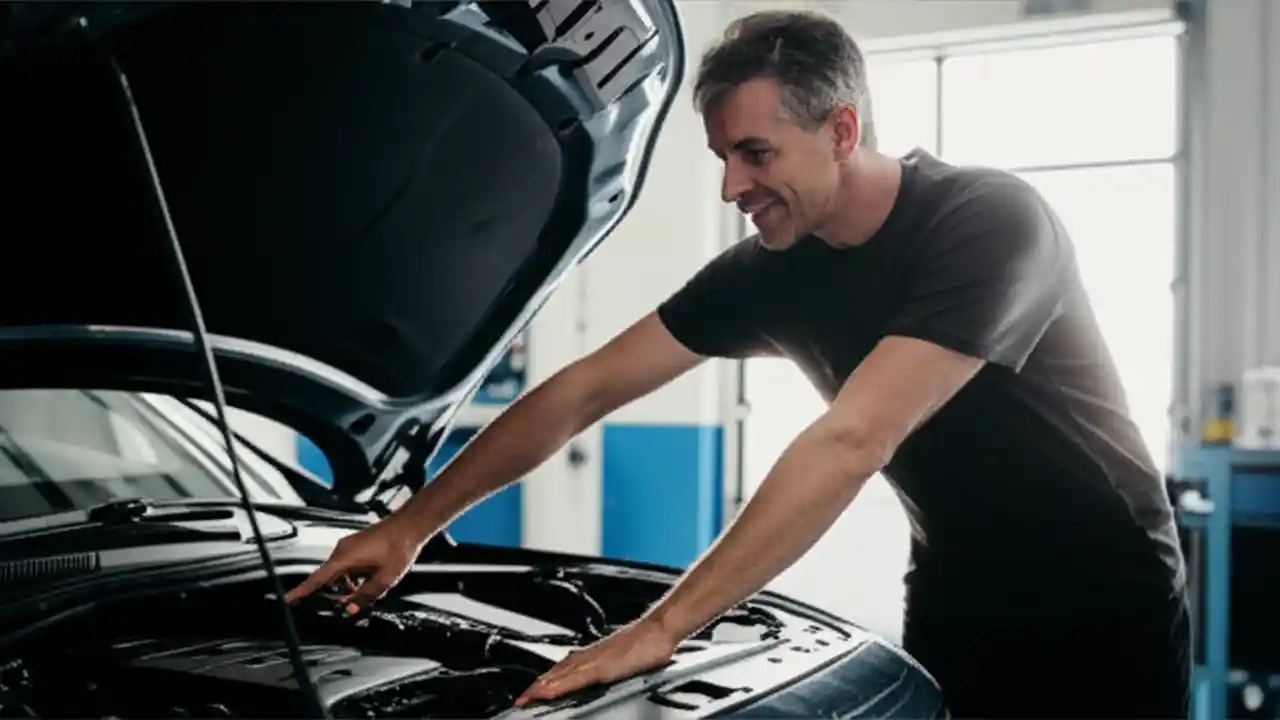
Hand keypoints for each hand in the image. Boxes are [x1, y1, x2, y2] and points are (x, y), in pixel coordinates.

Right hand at [283, 515, 424, 611]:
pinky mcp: (354, 546)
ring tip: (365, 591)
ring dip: (346, 586)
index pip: (317, 579)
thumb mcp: (384, 578)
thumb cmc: (398, 548)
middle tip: (348, 604)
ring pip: (338, 574)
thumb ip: (365, 595)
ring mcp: (347, 547)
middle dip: (334, 594)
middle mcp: (341, 551)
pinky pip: (346, 566)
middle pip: (327, 579)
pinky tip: (367, 581)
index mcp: (344, 558)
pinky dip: (351, 577)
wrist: (409, 526)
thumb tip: (350, 609)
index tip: (287, 600)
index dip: (301, 591)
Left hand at [513, 618, 679, 707]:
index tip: (530, 694)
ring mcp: (593, 661)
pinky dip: (558, 686)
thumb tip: (603, 673)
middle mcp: (588, 657)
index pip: (561, 672)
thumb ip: (609, 665)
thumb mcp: (623, 658)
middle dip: (536, 689)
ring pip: (560, 676)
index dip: (544, 683)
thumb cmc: (645, 644)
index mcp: (592, 656)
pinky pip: (574, 679)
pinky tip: (548, 693)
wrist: (658, 629)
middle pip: (555, 675)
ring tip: (526, 699)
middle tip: (520, 701)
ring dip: (541, 688)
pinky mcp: (601, 667)